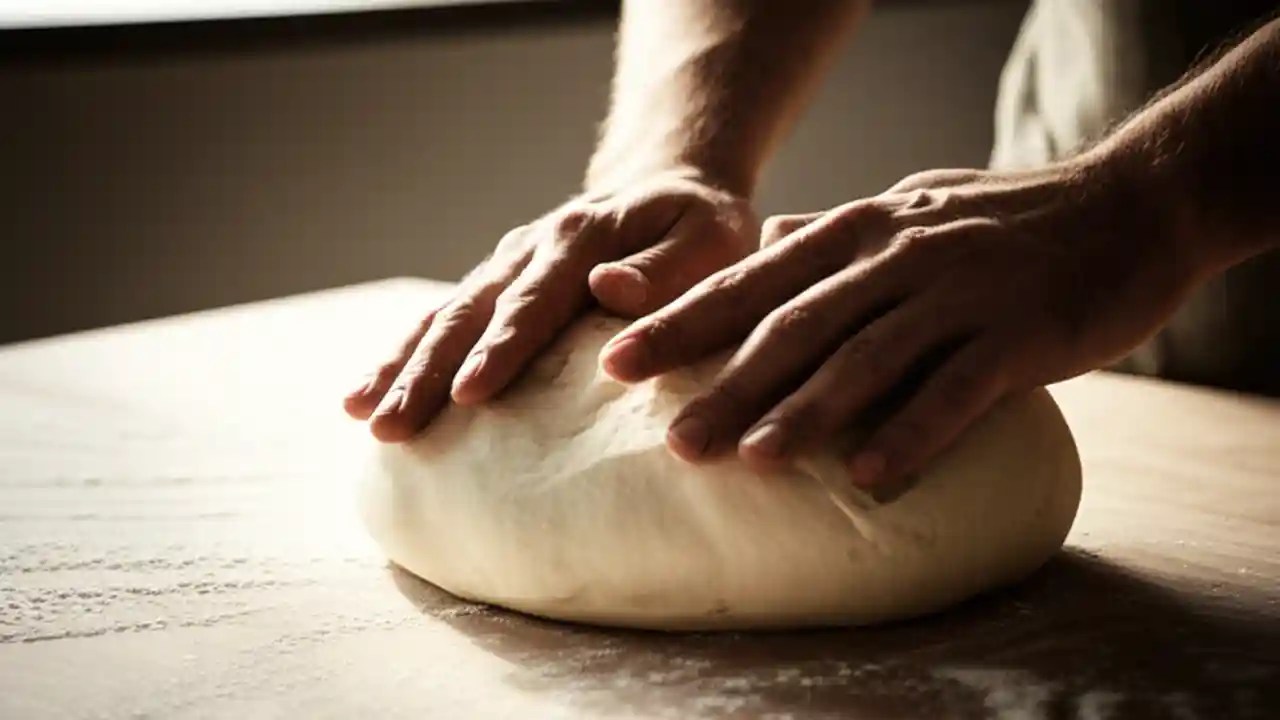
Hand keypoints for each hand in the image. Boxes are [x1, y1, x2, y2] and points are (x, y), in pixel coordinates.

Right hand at [345, 172, 756, 440]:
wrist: (668, 184)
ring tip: (362, 415)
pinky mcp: (495, 283)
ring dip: (401, 367)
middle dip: (428, 372)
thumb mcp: (708, 238)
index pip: (535, 301)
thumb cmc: (701, 227)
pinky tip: (364, 397)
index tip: (471, 393)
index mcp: (581, 240)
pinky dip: (401, 356)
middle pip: (471, 314)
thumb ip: (663, 269)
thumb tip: (607, 288)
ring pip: (442, 317)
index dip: (501, 348)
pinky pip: (439, 320)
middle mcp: (530, 249)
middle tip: (393, 425)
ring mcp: (505, 264)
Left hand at [599, 161, 1197, 486]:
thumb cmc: (1008, 219)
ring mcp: (960, 292)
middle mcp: (897, 256)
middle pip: (794, 325)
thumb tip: (768, 241)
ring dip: (805, 412)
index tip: (615, 359)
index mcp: (859, 230)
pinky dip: (914, 433)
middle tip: (668, 439)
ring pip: (866, 358)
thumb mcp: (910, 207)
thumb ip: (837, 233)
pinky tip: (871, 479)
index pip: (752, 280)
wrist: (1132, 203)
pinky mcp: (1021, 332)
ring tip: (749, 460)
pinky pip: (959, 389)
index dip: (682, 321)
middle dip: (725, 382)